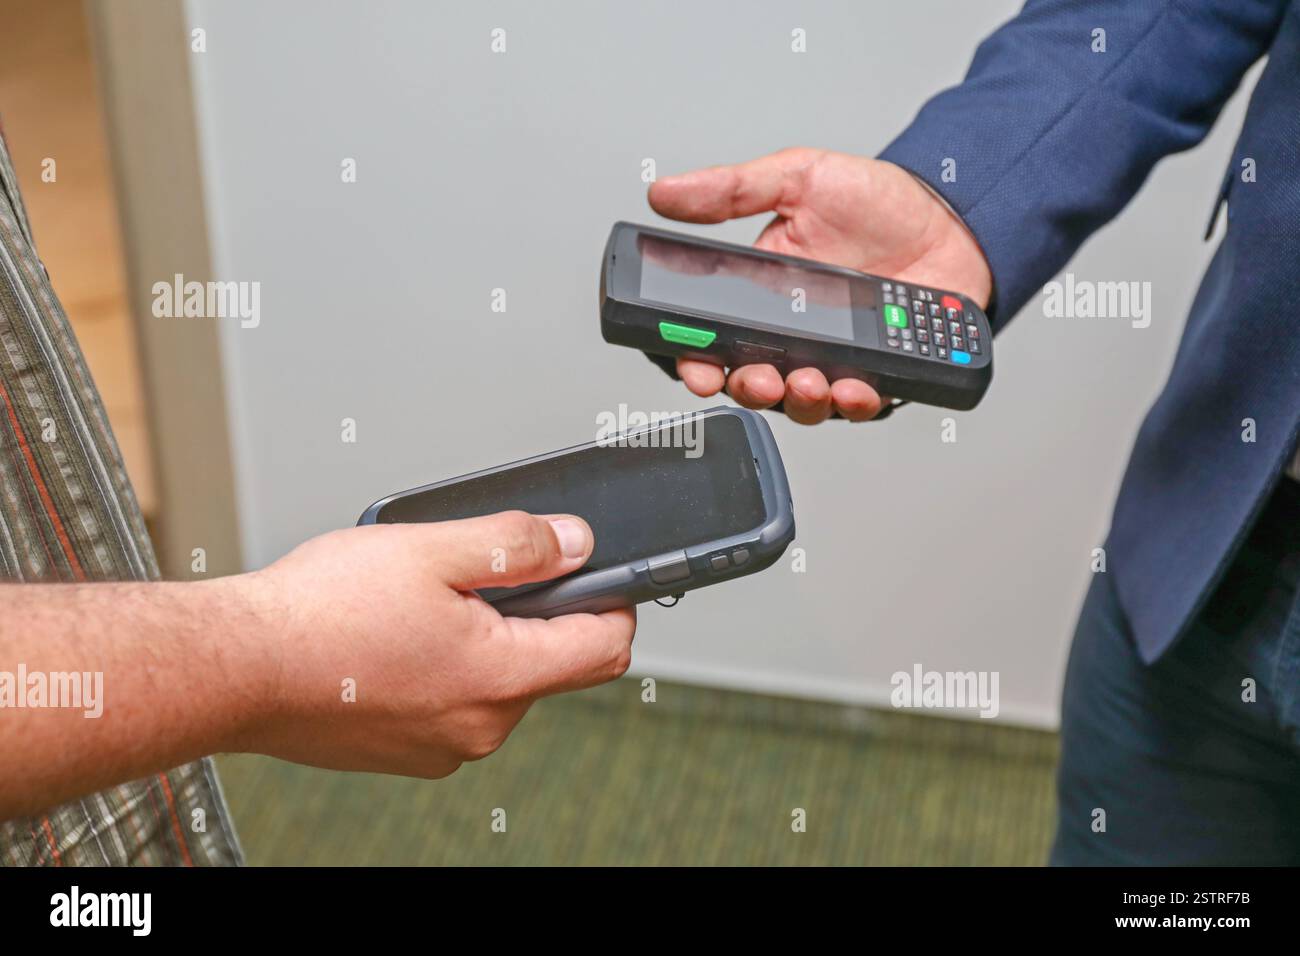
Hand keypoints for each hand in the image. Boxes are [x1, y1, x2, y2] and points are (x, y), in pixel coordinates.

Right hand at [241, 512, 634, 778]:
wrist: (235, 668)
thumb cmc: (319, 614)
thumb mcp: (432, 548)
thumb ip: (517, 545)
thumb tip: (576, 544)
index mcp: (500, 678)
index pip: (606, 647)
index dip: (612, 600)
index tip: (596, 573)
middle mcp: (481, 726)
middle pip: (552, 664)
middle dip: (531, 616)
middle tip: (473, 576)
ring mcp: (443, 747)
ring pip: (499, 684)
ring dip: (482, 641)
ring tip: (420, 605)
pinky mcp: (407, 753)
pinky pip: (455, 705)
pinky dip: (443, 670)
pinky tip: (396, 639)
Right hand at [648, 148, 992, 422]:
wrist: (953, 216)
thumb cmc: (878, 201)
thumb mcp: (798, 178)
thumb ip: (732, 189)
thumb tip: (665, 192)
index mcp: (763, 295)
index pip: (715, 340)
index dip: (696, 361)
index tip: (695, 368)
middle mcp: (795, 335)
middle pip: (754, 383)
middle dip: (749, 389)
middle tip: (757, 377)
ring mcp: (837, 359)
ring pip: (803, 403)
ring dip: (799, 402)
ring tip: (808, 383)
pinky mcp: (880, 373)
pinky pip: (860, 405)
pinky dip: (854, 404)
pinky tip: (854, 387)